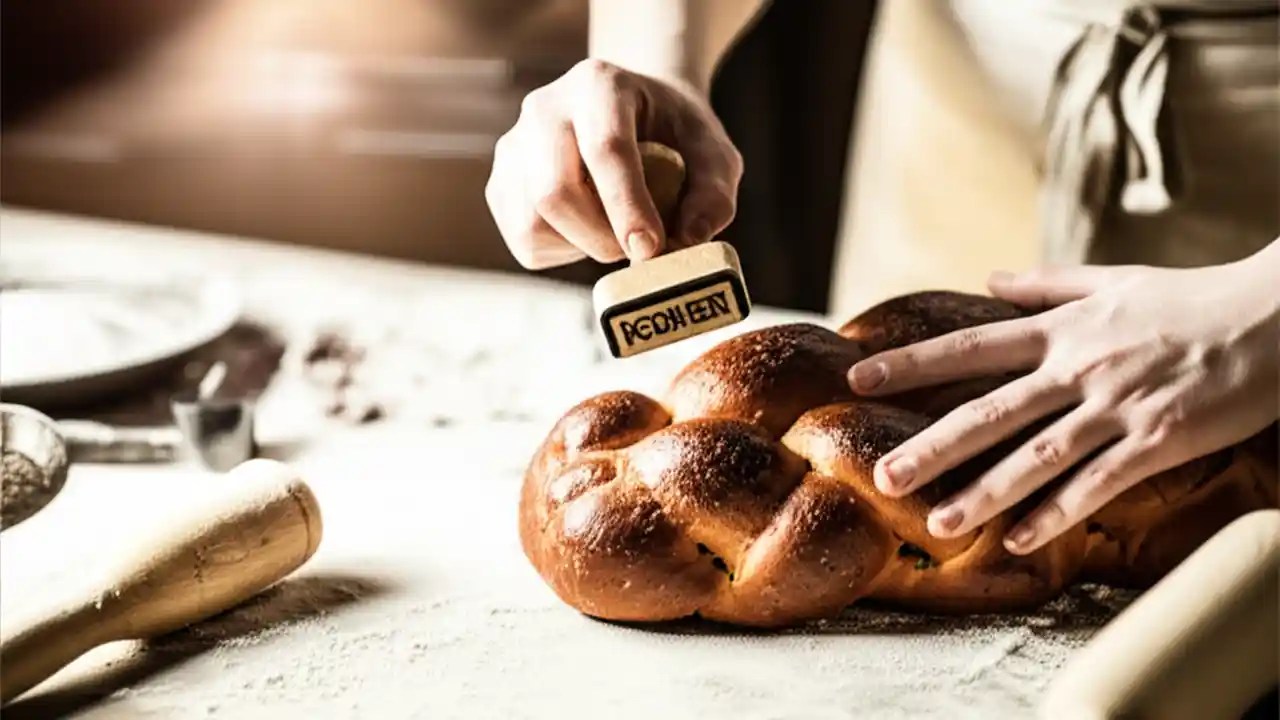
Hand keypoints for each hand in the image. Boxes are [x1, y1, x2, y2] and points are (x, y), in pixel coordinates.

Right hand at [486, 59, 742, 269]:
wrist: (635, 115)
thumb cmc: (676, 135)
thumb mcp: (713, 154)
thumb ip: (713, 196)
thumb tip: (686, 244)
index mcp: (598, 84)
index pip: (604, 149)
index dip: (627, 207)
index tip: (650, 250)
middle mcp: (544, 108)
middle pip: (554, 191)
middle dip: (600, 237)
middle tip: (638, 249)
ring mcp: (514, 146)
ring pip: (532, 223)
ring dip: (582, 247)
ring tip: (614, 230)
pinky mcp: (501, 183)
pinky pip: (525, 241)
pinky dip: (564, 252)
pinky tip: (588, 229)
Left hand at [846, 246, 1279, 554]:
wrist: (1272, 317)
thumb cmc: (1190, 300)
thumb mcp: (1112, 280)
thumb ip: (1046, 284)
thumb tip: (990, 279)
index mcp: (1061, 329)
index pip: (969, 347)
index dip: (912, 363)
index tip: (860, 379)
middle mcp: (1077, 368)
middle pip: (990, 410)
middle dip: (932, 445)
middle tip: (882, 477)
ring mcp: (1115, 406)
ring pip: (1036, 456)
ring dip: (984, 492)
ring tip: (939, 524)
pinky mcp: (1156, 440)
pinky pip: (1097, 484)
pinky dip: (1058, 513)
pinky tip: (1020, 540)